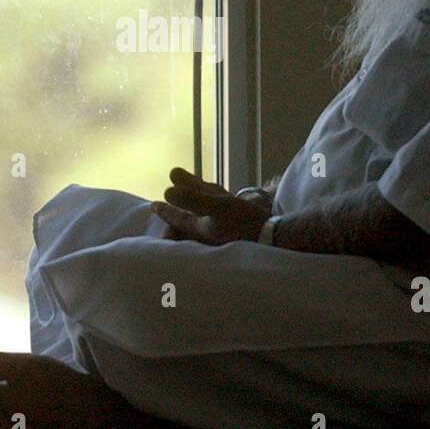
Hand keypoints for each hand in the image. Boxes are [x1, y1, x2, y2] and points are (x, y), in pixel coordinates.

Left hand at [150, 167, 270, 244]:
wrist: (276, 237)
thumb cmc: (245, 222)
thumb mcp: (218, 206)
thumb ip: (193, 198)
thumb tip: (167, 191)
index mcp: (200, 230)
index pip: (176, 220)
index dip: (165, 210)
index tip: (153, 204)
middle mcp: (208, 235)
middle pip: (186, 223)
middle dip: (177, 215)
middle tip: (166, 208)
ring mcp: (221, 234)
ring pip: (203, 220)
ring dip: (195, 210)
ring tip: (190, 204)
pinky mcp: (236, 231)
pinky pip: (218, 219)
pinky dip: (213, 208)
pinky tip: (218, 203)